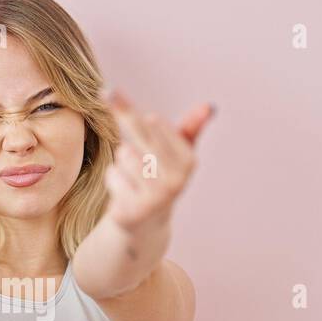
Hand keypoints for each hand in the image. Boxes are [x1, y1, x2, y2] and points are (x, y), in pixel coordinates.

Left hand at [102, 88, 215, 232]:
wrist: (146, 223)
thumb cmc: (159, 178)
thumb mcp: (177, 153)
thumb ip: (190, 128)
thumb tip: (209, 106)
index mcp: (188, 162)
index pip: (154, 122)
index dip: (133, 111)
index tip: (119, 96)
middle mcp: (176, 181)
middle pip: (138, 135)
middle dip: (125, 126)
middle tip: (114, 108)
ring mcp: (155, 198)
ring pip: (124, 154)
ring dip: (121, 161)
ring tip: (132, 175)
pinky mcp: (133, 210)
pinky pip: (112, 174)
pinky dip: (112, 178)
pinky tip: (124, 191)